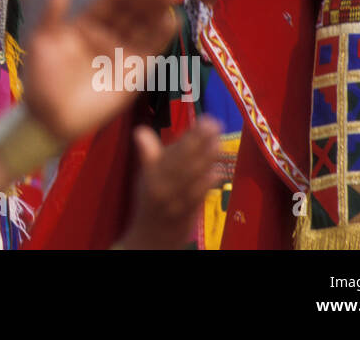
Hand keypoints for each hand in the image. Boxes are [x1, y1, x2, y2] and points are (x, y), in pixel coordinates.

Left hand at [20, 0, 179, 143]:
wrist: (49, 117)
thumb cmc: (42, 79)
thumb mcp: (43, 42)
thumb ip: (53, 14)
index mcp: (87, 24)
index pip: (111, 1)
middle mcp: (108, 35)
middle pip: (133, 11)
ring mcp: (122, 53)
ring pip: (145, 27)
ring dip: (159, 10)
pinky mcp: (133, 73)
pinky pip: (150, 51)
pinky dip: (162, 36)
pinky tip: (172, 20)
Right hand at [116, 116, 220, 249]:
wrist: (150, 238)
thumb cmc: (151, 203)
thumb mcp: (144, 178)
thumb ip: (148, 155)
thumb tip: (140, 132)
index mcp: (150, 174)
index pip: (171, 150)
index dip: (188, 136)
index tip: (203, 120)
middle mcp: (160, 186)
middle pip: (181, 160)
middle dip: (198, 142)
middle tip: (213, 123)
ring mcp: (172, 201)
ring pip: (190, 177)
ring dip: (206, 159)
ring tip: (218, 141)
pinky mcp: (184, 215)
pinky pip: (195, 197)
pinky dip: (206, 184)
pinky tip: (217, 172)